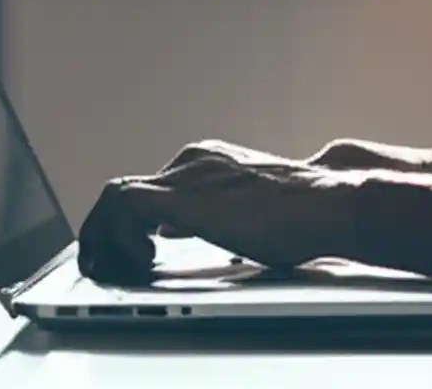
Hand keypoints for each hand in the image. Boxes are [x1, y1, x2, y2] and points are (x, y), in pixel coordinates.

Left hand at [78, 143, 359, 284]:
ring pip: (114, 197)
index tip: (128, 254)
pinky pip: (123, 207)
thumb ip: (204, 214)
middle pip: (125, 192)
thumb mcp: (242, 214)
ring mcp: (185, 174)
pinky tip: (142, 262)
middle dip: (107, 233)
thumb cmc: (301, 213)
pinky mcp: (183, 195)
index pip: (147, 190)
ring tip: (116, 269)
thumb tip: (171, 228)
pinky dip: (119, 237)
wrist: (326, 202)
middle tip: (106, 267)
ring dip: (105, 237)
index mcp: (205, 163)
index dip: (128, 226)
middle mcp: (190, 161)